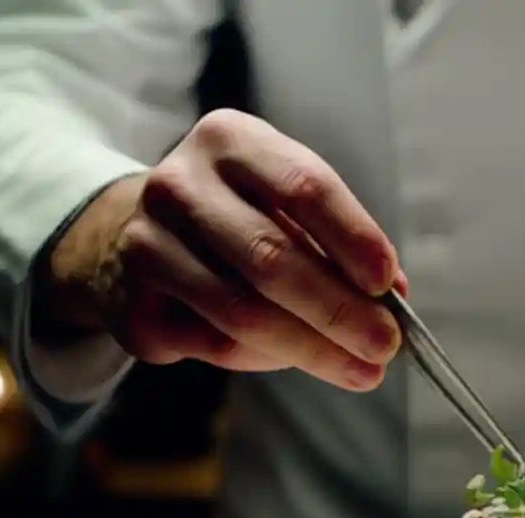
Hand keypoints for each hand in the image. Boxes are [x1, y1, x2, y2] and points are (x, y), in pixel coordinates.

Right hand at [40, 109, 407, 390]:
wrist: (131, 236)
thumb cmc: (239, 217)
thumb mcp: (286, 204)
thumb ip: (339, 243)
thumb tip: (393, 298)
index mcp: (230, 141)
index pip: (304, 186)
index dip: (353, 238)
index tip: (388, 285)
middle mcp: (179, 185)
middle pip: (273, 257)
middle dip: (340, 310)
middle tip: (385, 345)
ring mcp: (146, 245)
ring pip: (244, 313)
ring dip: (314, 349)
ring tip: (362, 370)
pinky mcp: (133, 306)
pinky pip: (216, 344)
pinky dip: (270, 358)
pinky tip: (301, 359)